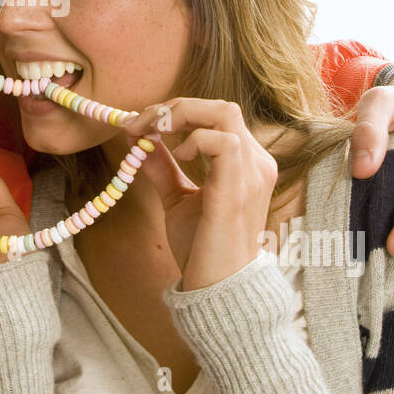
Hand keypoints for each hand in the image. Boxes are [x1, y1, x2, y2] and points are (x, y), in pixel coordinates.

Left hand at [123, 99, 276, 290]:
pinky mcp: (239, 188)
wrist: (218, 287)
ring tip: (155, 131)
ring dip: (182, 115)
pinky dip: (196, 139)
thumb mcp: (178, 199)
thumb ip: (164, 169)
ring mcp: (252, 173)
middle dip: (175, 107)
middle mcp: (255, 162)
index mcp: (245, 163)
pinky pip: (224, 142)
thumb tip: (138, 140)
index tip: (139, 123)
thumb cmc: (203, 247)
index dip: (177, 111)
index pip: (216, 115)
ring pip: (225, 113)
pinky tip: (180, 155)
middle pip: (222, 107)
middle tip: (141, 122)